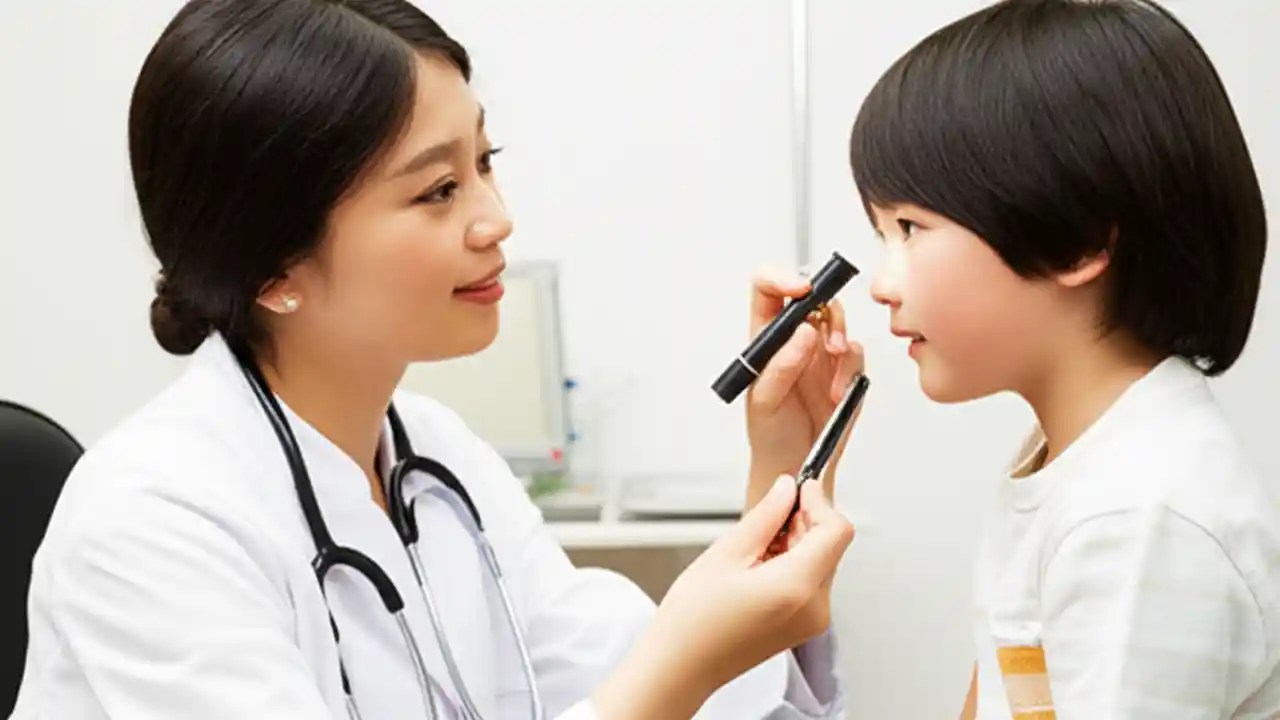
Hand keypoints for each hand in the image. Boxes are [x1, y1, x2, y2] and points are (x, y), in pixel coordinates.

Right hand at [592, 477, 854, 719]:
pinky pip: (811, 583)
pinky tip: (759, 564)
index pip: (836, 531)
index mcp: (797, 587)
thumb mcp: (726, 553)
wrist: (681, 667)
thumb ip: (765, 516)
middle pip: (831, 546)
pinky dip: (794, 564)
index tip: (798, 488)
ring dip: (798, 542)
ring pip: (822, 562)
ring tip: (756, 544)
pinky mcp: (803, 627)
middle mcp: (814, 608)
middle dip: (806, 521)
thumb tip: (786, 488)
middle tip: (770, 512)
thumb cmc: (693, 620)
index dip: (820, 502)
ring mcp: (812, 621)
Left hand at [745, 268, 864, 504]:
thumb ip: (781, 366)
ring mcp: (820, 351)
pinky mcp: (844, 369)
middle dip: (828, 313)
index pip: (767, 288)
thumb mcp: (764, 401)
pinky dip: (851, 371)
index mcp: (765, 337)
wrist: (795, 464)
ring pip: (839, 321)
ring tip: (833, 378)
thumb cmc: (769, 431)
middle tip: (829, 344)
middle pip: (814, 296)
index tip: (802, 289)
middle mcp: (793, 337)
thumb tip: (803, 331)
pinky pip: (855, 352)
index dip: (782, 278)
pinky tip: (837, 395)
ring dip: (841, 342)